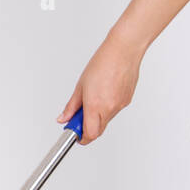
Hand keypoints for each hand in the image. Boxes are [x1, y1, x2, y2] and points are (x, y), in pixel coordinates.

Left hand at [57, 30, 144, 144]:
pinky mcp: (126, 101)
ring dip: (97, 116)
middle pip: (97, 130)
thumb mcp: (81, 86)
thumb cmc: (103, 63)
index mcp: (95, 105)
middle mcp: (109, 108)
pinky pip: (114, 111)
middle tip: (80, 116)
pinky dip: (107, 107)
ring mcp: (119, 106)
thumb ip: (71, 106)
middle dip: (88, 128)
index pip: (89, 134)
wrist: (124, 50)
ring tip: (94, 97)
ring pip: (106, 121)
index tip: (75, 134)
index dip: (81, 138)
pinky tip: (105, 92)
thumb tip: (63, 118)